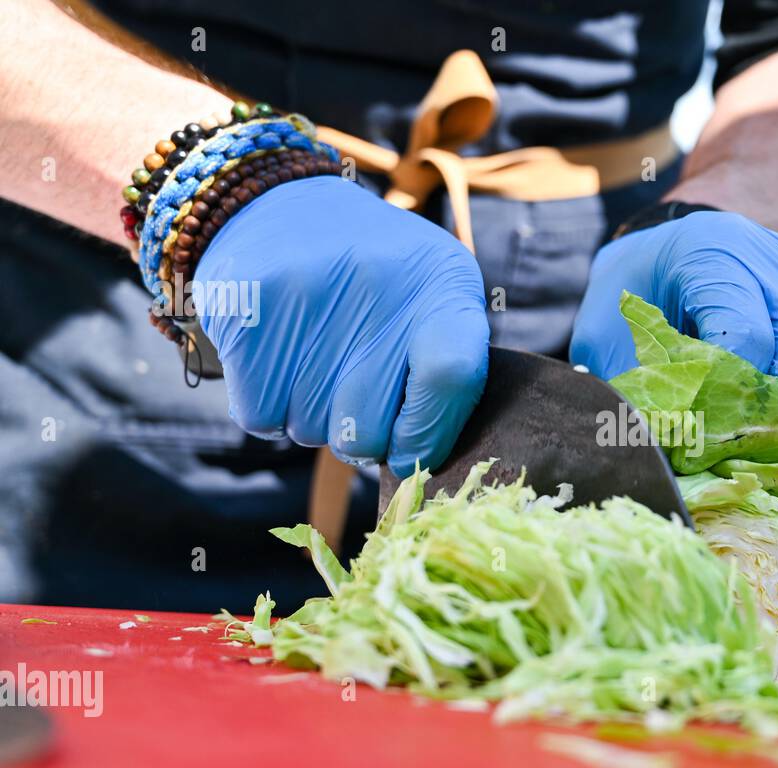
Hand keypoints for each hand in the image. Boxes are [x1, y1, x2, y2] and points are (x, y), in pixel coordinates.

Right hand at [194, 176, 488, 475]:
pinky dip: (268, 406)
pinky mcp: (243, 313)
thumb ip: (446, 377)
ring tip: (317, 356)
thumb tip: (417, 465)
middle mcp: (376, 284)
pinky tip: (280, 357)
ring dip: (312, 417)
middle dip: (361, 438)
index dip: (428, 435)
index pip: (450, 376)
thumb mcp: (435, 299)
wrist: (276, 207)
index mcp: (441, 284)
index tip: (411, 449)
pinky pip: (259, 417)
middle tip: (356, 393)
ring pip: (308, 432)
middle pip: (365, 431)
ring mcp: (304, 297)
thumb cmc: (378, 279)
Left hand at [570, 210, 777, 428]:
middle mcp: (777, 269)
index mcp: (717, 255)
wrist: (686, 234)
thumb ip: (621, 379)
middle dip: (764, 419)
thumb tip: (643, 449)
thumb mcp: (607, 321)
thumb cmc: (640, 281)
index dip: (723, 394)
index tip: (694, 426)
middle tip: (725, 445)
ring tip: (748, 445)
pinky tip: (771, 433)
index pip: (747, 335)